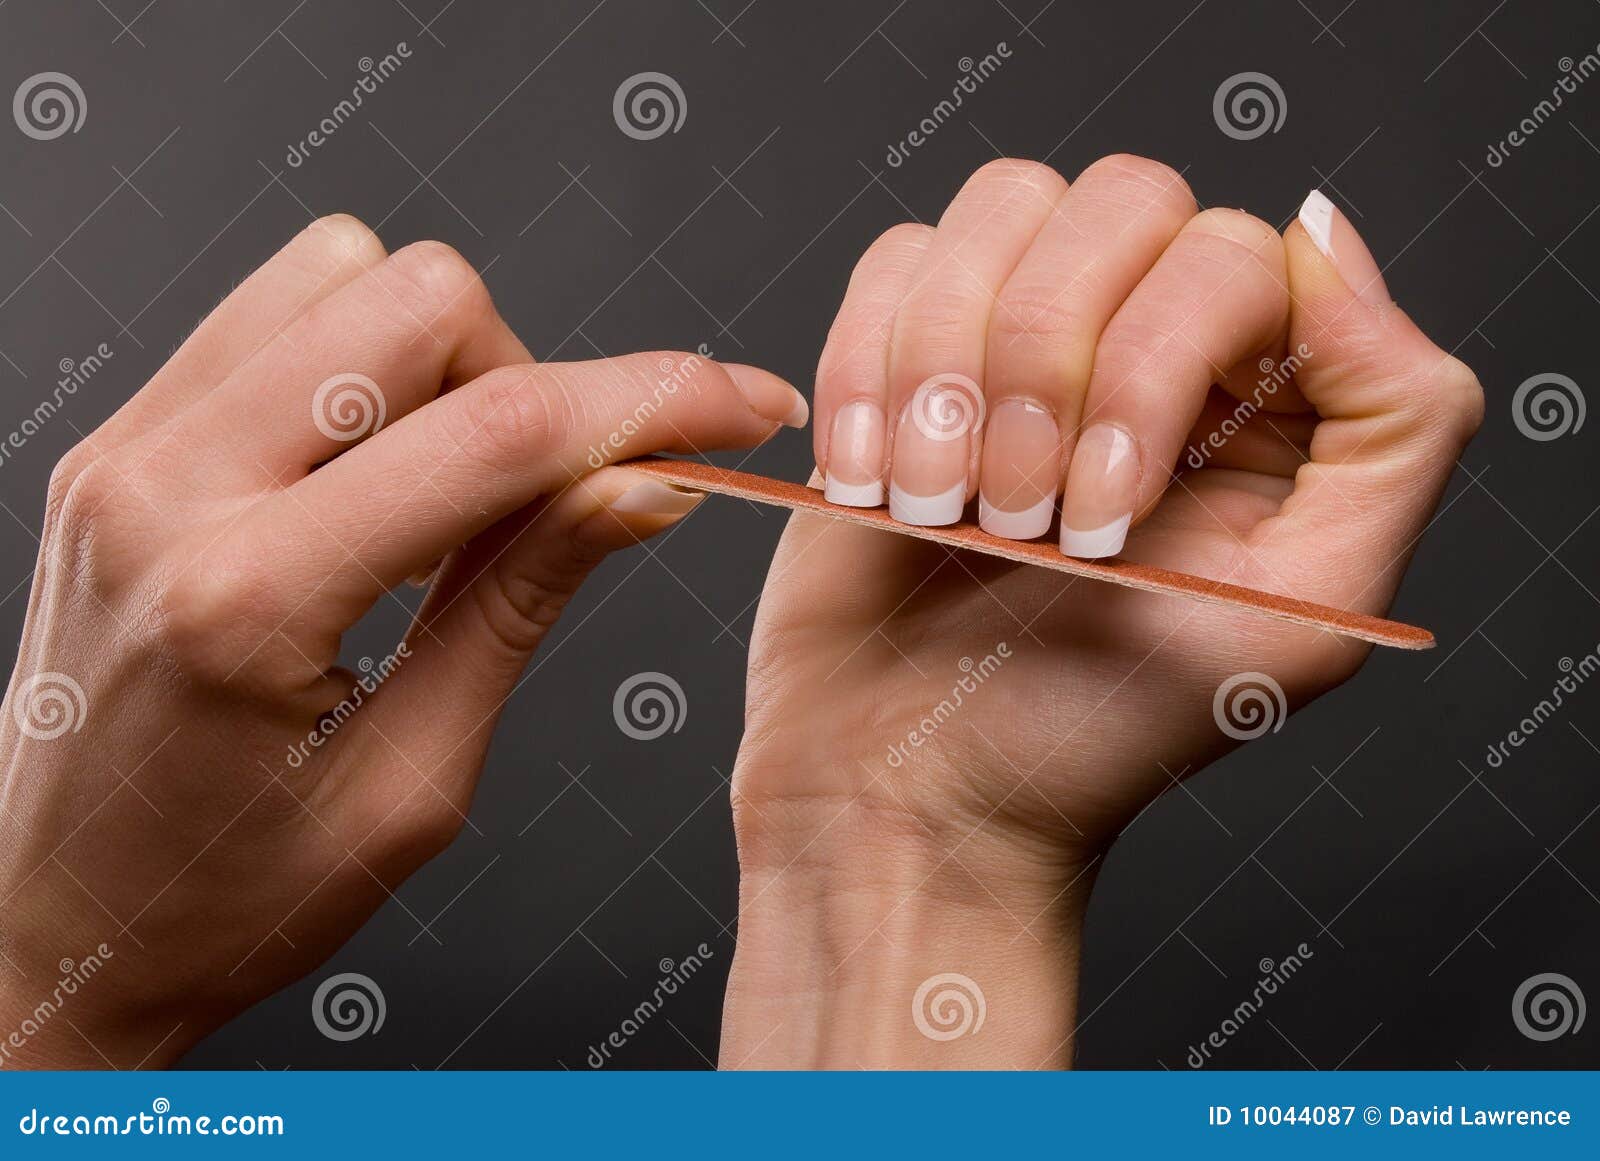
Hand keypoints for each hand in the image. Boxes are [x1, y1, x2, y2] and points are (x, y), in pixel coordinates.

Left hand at [0, 215, 806, 1067]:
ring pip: (344, 274)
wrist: (51, 925)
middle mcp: (165, 488)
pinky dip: (363, 361)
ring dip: (441, 362)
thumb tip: (642, 483)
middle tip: (544, 497)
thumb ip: (523, 600)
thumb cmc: (224, 896)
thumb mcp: (412, 780)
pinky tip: (373, 471)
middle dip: (530, 380)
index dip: (655, 402)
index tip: (739, 406)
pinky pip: (273, 313)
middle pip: (421, 301)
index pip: (501, 433)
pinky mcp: (118, 440)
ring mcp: (126, 449)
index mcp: (246, 598)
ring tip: (445, 492)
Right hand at [721, 157, 1481, 1067]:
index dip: (1162, 360)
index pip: (1239, 254)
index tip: (1107, 517)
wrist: (919, 791)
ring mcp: (1016, 335)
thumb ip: (1392, 428)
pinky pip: (890, 261)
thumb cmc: (1096, 730)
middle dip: (1054, 369)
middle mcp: (1142, 338)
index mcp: (1257, 394)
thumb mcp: (1303, 617)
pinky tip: (878, 482)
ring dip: (955, 371)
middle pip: (1121, 201)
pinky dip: (869, 368)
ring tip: (947, 513)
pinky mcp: (897, 353)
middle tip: (1028, 526)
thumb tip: (1327, 238)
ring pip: (1001, 209)